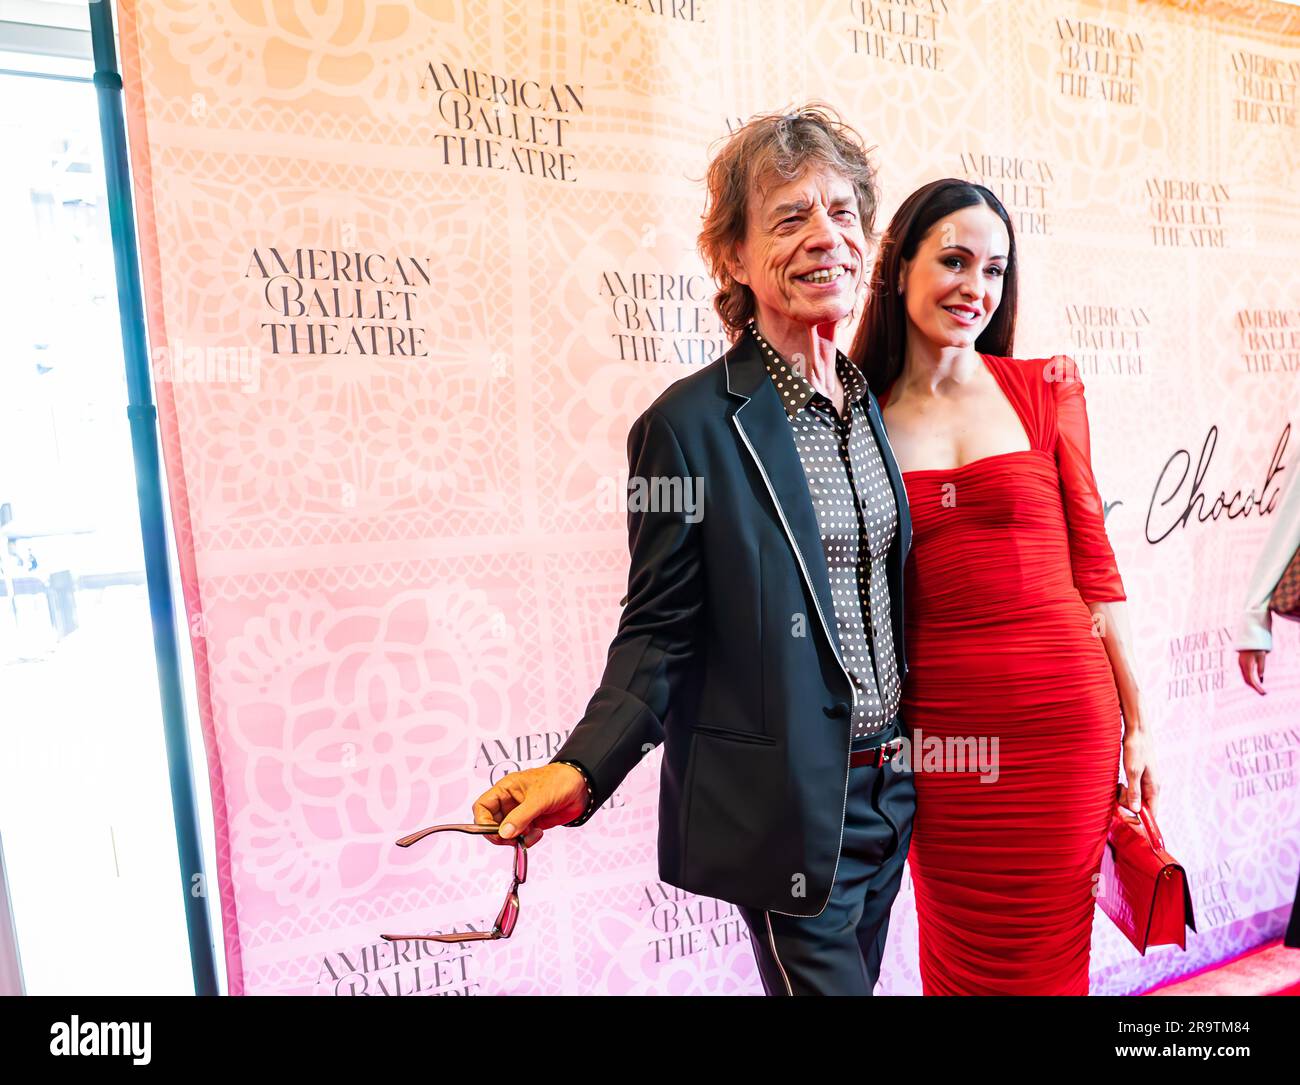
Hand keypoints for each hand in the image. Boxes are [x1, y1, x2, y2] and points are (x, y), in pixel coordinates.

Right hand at [472, 763, 590, 846]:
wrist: (581, 787)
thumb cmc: (559, 781)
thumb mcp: (538, 798)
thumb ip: (520, 817)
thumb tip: (503, 834)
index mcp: (505, 789)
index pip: (482, 807)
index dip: (483, 821)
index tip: (494, 832)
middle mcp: (509, 802)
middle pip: (491, 823)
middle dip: (500, 834)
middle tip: (512, 839)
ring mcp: (520, 814)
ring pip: (506, 833)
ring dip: (516, 838)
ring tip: (531, 834)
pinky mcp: (531, 823)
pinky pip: (520, 837)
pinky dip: (526, 840)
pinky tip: (538, 833)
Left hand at [1119, 723, 1157, 818]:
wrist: (1136, 731)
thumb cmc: (1136, 749)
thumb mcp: (1133, 771)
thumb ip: (1134, 791)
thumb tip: (1136, 811)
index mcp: (1153, 789)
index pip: (1152, 815)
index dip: (1140, 822)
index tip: (1124, 820)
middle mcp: (1150, 788)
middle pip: (1140, 809)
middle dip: (1126, 807)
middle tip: (1116, 800)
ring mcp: (1143, 783)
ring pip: (1132, 800)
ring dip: (1122, 797)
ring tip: (1117, 786)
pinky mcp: (1136, 777)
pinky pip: (1129, 791)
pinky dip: (1122, 790)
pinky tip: (1118, 783)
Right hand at [1237, 649, 1266, 694]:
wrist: (1248, 638)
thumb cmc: (1256, 647)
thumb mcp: (1261, 656)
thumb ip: (1261, 667)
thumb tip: (1260, 677)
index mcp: (1247, 665)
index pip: (1251, 680)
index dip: (1257, 688)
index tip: (1264, 693)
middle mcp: (1242, 666)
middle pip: (1247, 681)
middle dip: (1255, 688)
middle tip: (1264, 693)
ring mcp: (1241, 665)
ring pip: (1245, 678)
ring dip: (1253, 685)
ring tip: (1261, 689)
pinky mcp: (1242, 664)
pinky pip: (1245, 675)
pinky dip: (1251, 680)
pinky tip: (1257, 682)